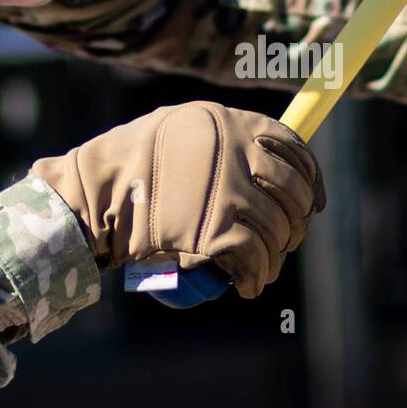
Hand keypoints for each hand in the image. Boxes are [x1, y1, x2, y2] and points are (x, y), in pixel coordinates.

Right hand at [31, 101, 325, 297]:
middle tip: (285, 240)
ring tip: (264, 268)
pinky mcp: (219, 230)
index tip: (311, 203)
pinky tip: (249, 284)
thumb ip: (222, 144)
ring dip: (274, 256)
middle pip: (291, 193)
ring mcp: (231, 191)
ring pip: (276, 230)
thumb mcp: (182, 129)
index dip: (310, 181)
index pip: (294, 149)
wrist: (95, 190)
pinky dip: (256, 276)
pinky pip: (255, 258)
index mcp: (233, 123)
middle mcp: (239, 152)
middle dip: (294, 223)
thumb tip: (265, 170)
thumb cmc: (130, 161)